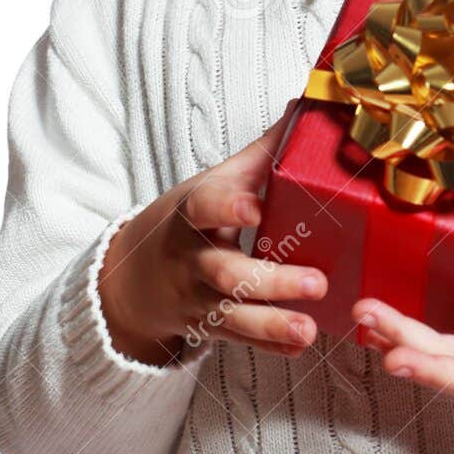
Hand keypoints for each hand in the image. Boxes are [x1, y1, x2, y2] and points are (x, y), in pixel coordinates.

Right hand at [97, 112, 326, 366]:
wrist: (135, 274)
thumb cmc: (191, 218)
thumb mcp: (215, 181)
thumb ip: (262, 154)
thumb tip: (306, 107)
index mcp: (194, 213)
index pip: (205, 206)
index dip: (227, 206)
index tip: (255, 206)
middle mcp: (193, 259)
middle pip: (227, 273)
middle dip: (271, 280)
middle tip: (317, 282)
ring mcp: (198, 299)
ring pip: (232, 316)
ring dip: (272, 324)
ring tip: (310, 328)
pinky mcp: (209, 327)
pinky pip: (238, 340)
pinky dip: (269, 346)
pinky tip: (298, 345)